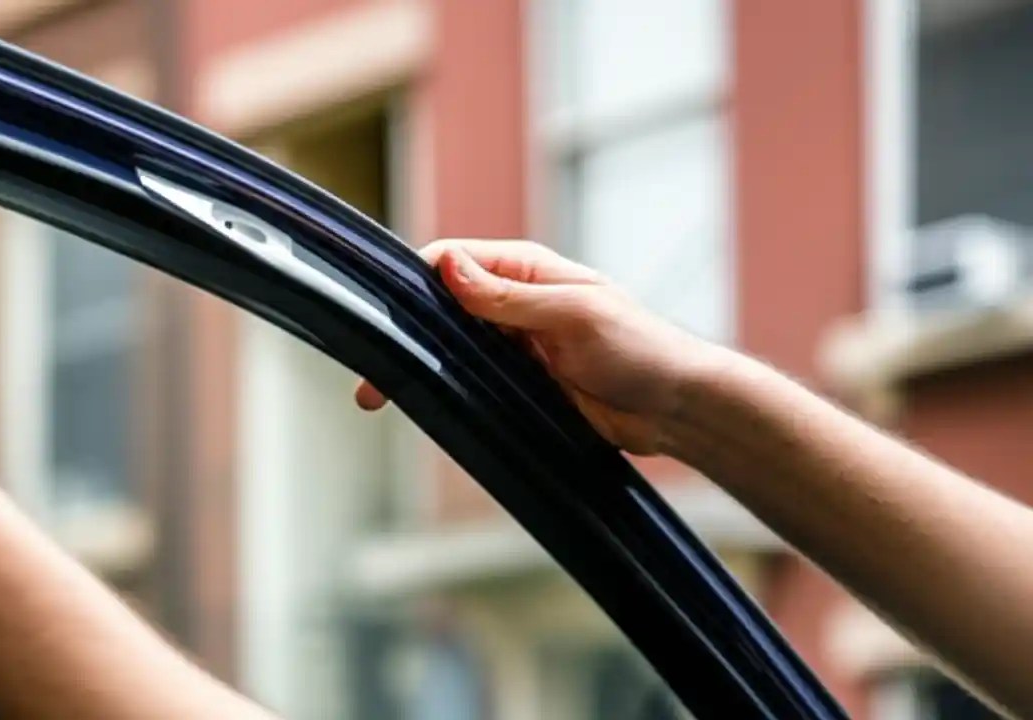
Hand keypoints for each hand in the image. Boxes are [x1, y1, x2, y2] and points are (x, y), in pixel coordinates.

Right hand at [355, 239, 721, 455]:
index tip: (383, 311)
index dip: (413, 281)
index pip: (451, 261)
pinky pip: (473, 380)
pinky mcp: (522, 382)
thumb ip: (508, 296)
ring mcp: (516, 344)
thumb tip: (448, 266)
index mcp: (527, 269)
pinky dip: (446, 389)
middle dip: (406, 330)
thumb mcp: (573, 314)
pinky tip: (423, 405)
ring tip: (382, 394)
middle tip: (372, 371)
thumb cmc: (641, 349)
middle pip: (441, 307)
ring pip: (451, 346)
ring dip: (420, 364)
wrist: (677, 409)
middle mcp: (515, 302)